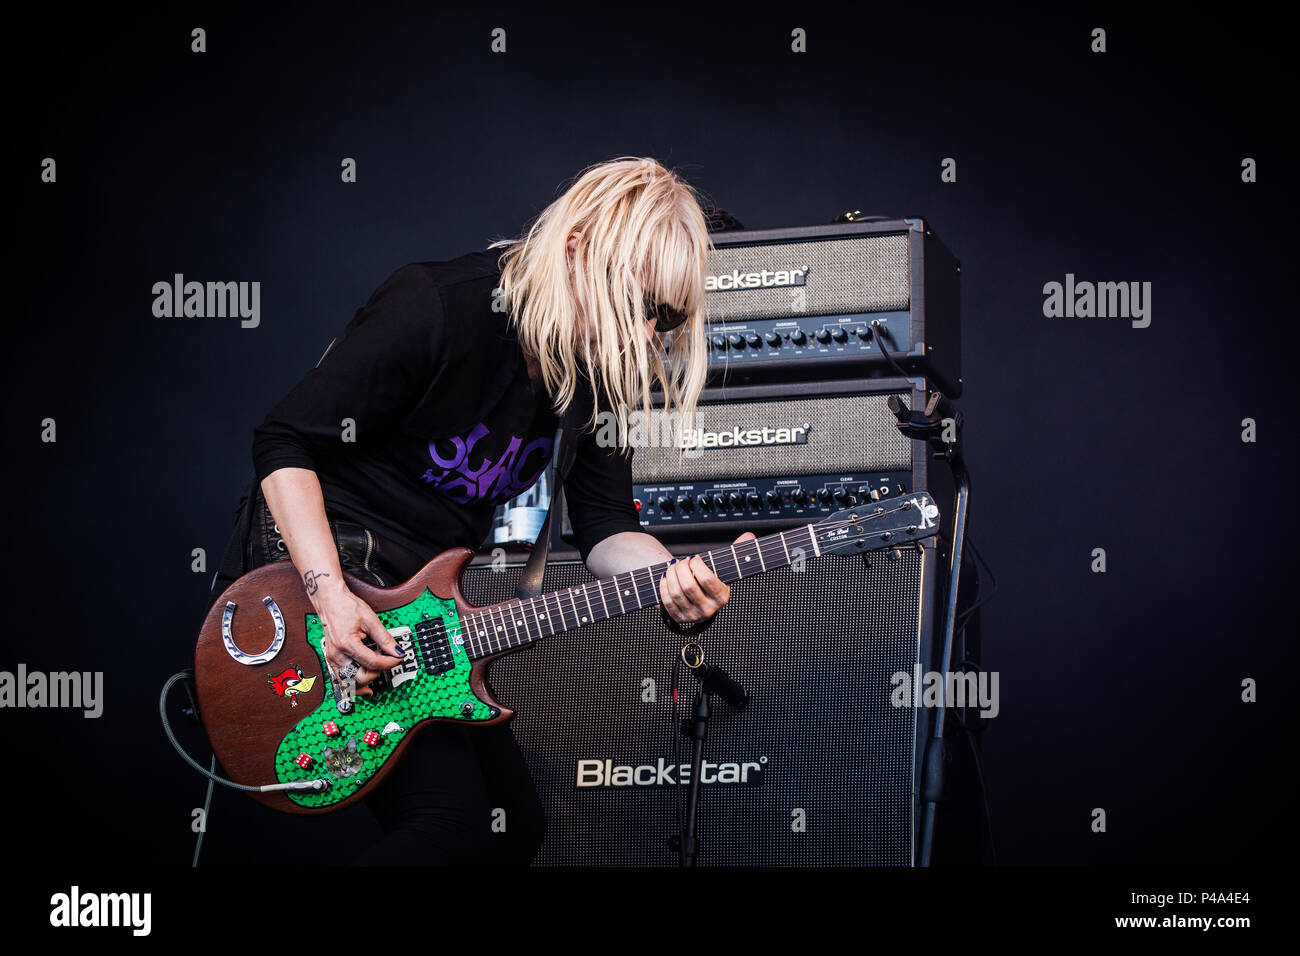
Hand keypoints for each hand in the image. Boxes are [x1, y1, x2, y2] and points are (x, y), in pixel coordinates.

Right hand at [312, 583, 404, 697]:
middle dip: (377, 673)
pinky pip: (341, 678)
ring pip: (348, 683)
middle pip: (360, 677)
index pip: (373, 663)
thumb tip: (397, 651)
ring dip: (365, 682)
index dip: (389, 662)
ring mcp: (332, 658)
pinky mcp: (332, 659)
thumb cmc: (346, 607)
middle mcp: (337, 655)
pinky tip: (364, 684)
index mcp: (347, 644)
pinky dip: (353, 683)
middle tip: (386, 662)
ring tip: (377, 675)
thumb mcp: (370, 620)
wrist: (330, 601)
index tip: (398, 657)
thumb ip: (384, 638)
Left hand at [659, 531, 755, 624]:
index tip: (694, 559)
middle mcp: (709, 610)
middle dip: (681, 569)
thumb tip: (749, 536)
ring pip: (677, 593)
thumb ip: (736, 551)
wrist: (698, 598)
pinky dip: (664, 586)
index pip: (706, 579)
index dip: (696, 565)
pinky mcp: (679, 618)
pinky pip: (668, 602)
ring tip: (673, 567)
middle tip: (681, 562)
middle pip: (689, 586)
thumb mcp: (722, 567)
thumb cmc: (709, 579)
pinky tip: (666, 577)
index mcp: (722, 597)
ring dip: (671, 575)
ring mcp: (693, 616)